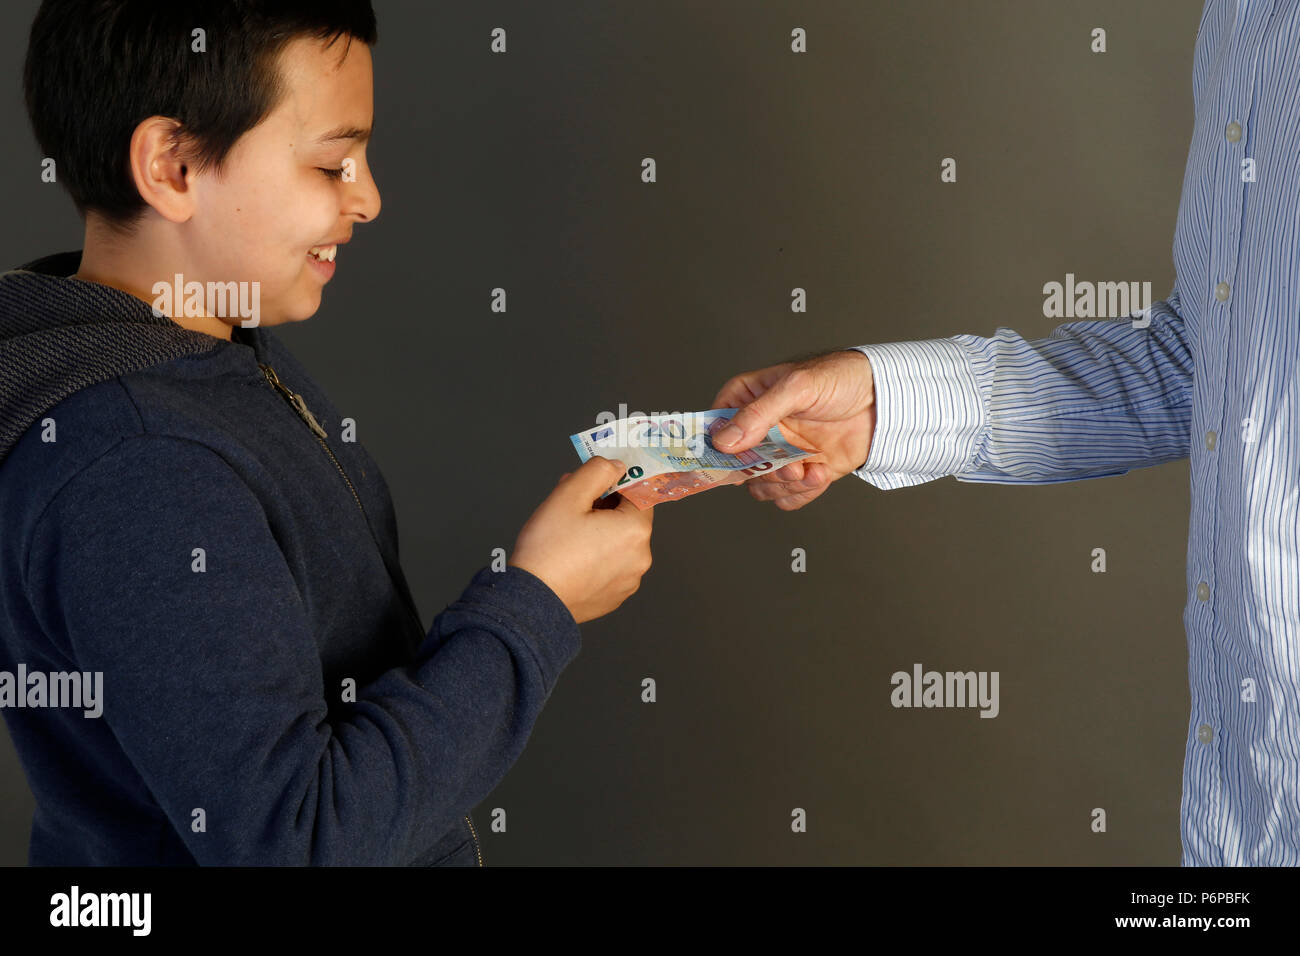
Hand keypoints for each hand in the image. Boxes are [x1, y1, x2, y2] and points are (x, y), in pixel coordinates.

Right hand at [509, 456, 653, 623]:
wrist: (531, 602)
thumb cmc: (548, 551)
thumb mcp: (568, 494)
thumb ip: (597, 471)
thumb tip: (616, 467)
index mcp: (635, 531)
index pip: (637, 493)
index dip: (615, 483)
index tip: (597, 481)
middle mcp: (640, 558)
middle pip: (627, 519)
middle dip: (602, 506)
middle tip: (572, 503)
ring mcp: (628, 581)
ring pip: (618, 543)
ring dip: (599, 531)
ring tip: (566, 531)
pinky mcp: (614, 597)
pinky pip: (610, 567)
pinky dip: (596, 557)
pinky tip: (571, 556)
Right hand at [710, 349, 875, 509]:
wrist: (885, 400)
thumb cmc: (840, 378)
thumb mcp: (796, 387)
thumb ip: (759, 413)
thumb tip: (725, 440)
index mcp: (748, 400)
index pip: (715, 427)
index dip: (715, 446)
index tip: (725, 459)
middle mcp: (761, 430)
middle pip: (736, 465)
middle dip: (759, 471)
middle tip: (783, 465)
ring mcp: (781, 453)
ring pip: (760, 486)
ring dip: (783, 484)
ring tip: (806, 469)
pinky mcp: (804, 472)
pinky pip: (788, 496)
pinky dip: (803, 493)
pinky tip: (821, 472)